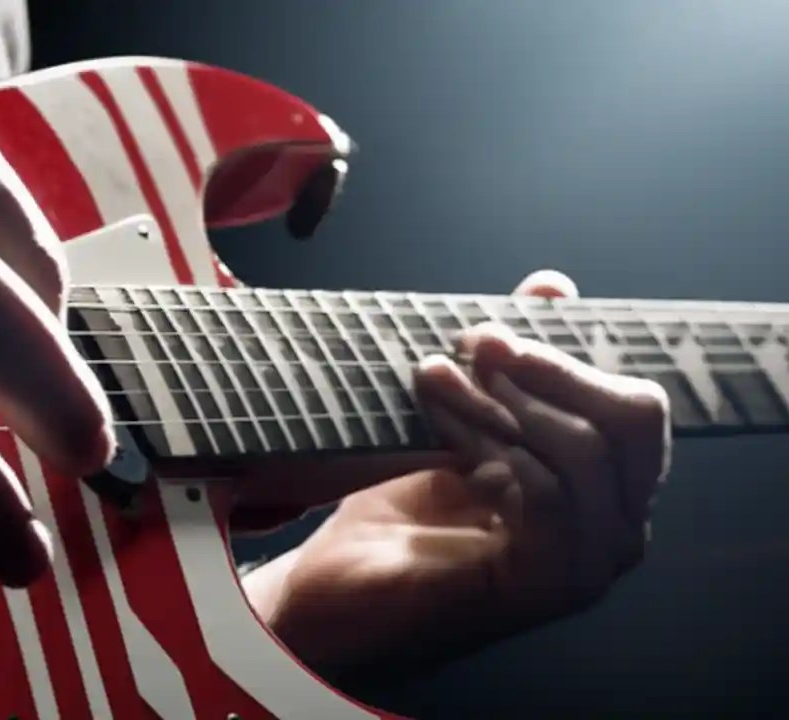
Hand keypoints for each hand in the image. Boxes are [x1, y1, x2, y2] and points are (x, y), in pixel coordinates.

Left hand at [245, 271, 670, 674]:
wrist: (338, 584)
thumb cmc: (400, 505)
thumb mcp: (460, 415)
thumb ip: (509, 360)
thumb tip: (552, 286)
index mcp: (605, 485)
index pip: (635, 405)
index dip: (565, 355)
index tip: (488, 329)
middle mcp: (616, 526)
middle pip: (632, 420)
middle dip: (546, 367)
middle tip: (469, 345)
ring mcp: (589, 562)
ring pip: (581, 450)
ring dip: (499, 401)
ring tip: (431, 378)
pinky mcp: (547, 586)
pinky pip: (548, 494)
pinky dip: (492, 445)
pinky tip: (441, 428)